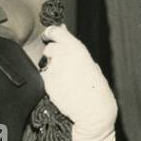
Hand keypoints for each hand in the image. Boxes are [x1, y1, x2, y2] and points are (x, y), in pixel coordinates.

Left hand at [38, 25, 116, 139]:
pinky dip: (50, 82)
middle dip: (53, 55)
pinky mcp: (47, 82)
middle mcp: (63, 55)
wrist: (94, 110)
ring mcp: (53, 68)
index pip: (55, 31)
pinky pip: (44, 77)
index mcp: (76, 48)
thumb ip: (74, 48)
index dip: (50, 34)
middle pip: (49, 48)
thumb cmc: (96, 88)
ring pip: (45, 63)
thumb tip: (63, 30)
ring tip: (64, 79)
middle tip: (63, 67)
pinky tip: (62, 88)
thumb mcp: (89, 63)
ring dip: (51, 68)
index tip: (48, 37)